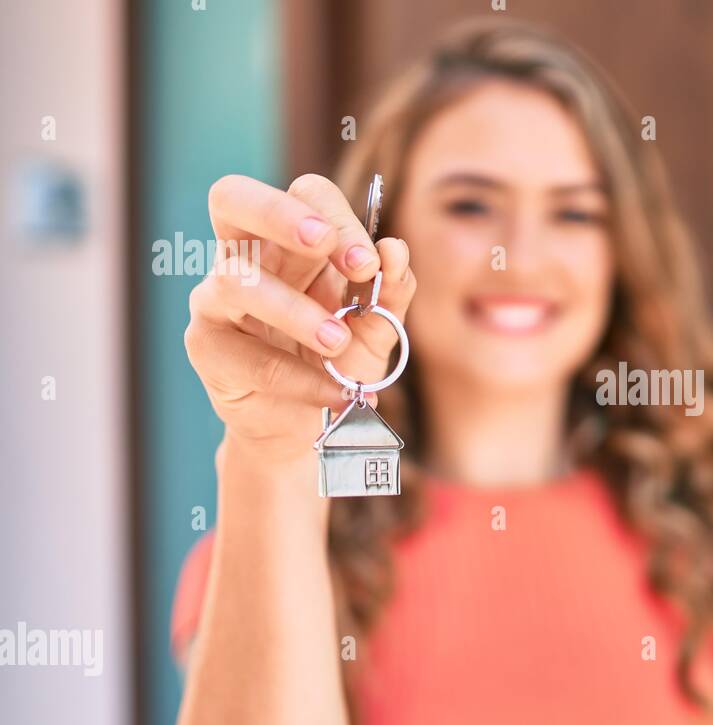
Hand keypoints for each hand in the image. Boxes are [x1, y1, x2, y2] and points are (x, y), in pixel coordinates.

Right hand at [184, 174, 416, 466]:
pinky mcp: (206, 346)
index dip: (336, 218)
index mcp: (294, 241)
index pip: (306, 196)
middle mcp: (247, 256)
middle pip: (231, 197)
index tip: (368, 263)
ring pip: (237, 280)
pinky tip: (334, 392)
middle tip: (323, 243)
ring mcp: (217, 297)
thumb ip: (391, 290)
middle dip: (279, 214)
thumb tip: (394, 250)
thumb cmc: (340, 361)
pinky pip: (247, 355)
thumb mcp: (379, 326)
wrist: (311, 427)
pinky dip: (299, 377)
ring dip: (295, 311)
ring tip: (337, 342)